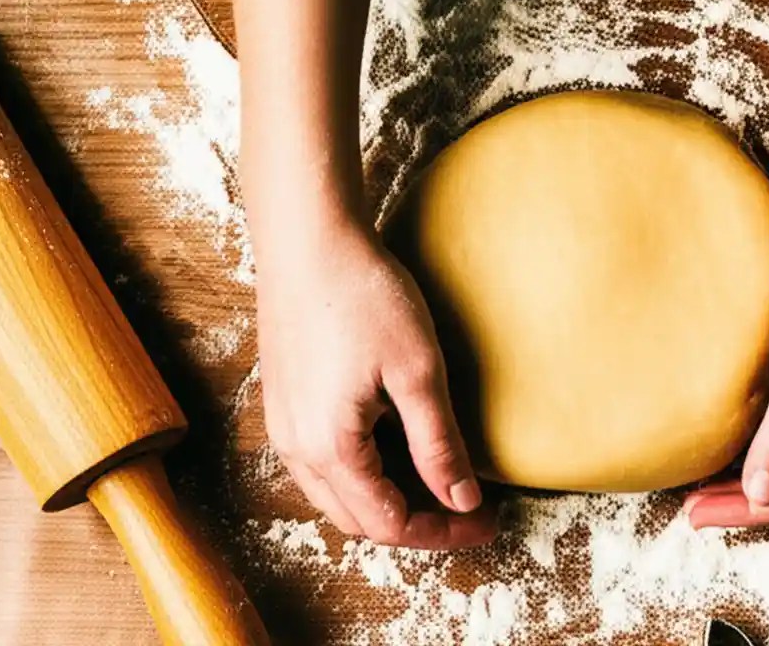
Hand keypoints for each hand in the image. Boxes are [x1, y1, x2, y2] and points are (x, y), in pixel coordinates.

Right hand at [258, 232, 496, 548]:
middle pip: (360, 519)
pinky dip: (364, 473)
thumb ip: (438, 444)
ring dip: (389, 500)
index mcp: (330, 448)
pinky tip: (398, 447)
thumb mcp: (417, 372)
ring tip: (440, 481)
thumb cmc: (361, 295)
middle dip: (419, 522)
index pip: (390, 524)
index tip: (486, 521)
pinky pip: (322, 464)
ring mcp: (283, 426)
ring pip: (338, 495)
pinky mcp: (283, 402)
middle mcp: (296, 449)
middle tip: (471, 508)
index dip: (443, 531)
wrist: (307, 238)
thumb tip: (461, 500)